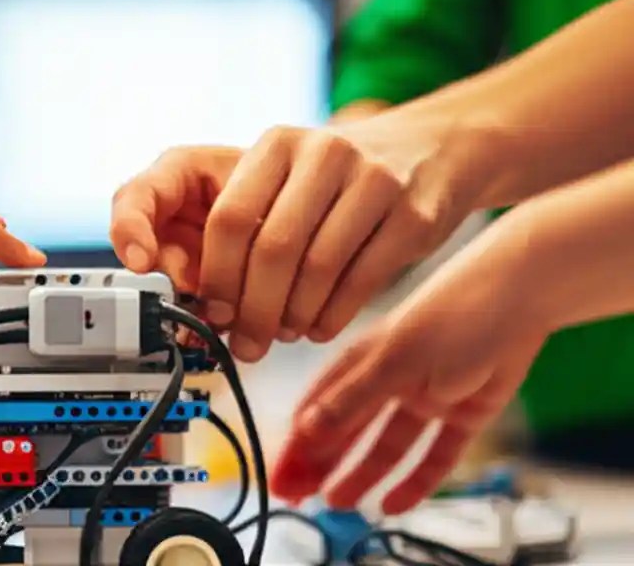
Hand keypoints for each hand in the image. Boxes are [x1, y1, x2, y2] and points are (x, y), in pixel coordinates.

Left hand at [112, 117, 485, 361]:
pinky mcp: (415, 213)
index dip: (218, 276)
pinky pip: (362, 278)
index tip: (214, 314)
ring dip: (294, 315)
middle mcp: (324, 153)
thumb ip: (250, 221)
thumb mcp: (290, 173)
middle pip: (273, 248)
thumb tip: (212, 303)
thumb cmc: (339, 177)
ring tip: (284, 335)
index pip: (230, 218)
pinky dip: (333, 315)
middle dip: (255, 309)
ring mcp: (375, 180)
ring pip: (318, 268)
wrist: (434, 147)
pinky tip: (319, 328)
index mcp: (277, 144)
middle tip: (248, 343)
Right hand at [270, 230, 546, 513]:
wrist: (518, 298)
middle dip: (320, 463)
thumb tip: (305, 430)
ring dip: (361, 474)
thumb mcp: (394, 361)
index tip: (282, 478)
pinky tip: (395, 503)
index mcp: (362, 362)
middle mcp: (388, 381)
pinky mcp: (463, 413)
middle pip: (347, 430)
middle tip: (299, 497)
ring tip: (339, 503)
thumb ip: (352, 400)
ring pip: (386, 446)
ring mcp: (425, 398)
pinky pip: (435, 454)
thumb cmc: (450, 315)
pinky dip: (416, 480)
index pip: (318, 409)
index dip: (297, 445)